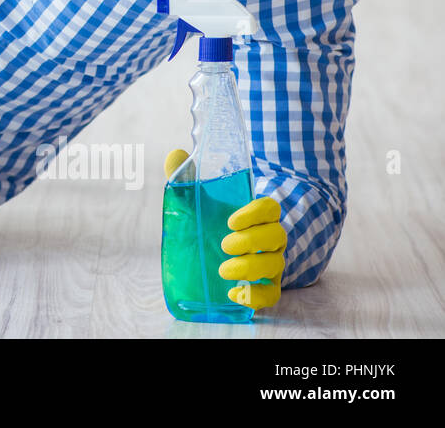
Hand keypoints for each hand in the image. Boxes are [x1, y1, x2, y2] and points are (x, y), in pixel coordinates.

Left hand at [164, 148, 286, 311]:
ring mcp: (270, 263)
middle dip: (251, 240)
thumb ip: (187, 178)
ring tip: (223, 270)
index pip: (271, 208)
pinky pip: (271, 295)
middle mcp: (269, 239)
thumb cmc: (211, 221)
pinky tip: (234, 294)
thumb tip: (175, 155)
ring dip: (251, 268)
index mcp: (257, 216)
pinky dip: (257, 297)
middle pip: (276, 236)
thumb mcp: (199, 200)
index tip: (231, 219)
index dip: (256, 212)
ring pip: (275, 265)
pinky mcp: (265, 287)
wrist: (218, 253)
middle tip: (224, 244)